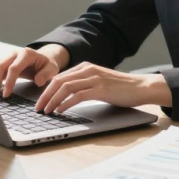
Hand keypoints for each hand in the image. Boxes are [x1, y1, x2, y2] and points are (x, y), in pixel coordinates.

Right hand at [0, 45, 65, 97]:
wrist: (42, 58)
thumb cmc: (46, 64)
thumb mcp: (52, 69)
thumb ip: (46, 74)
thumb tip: (38, 81)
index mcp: (26, 54)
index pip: (14, 68)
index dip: (9, 82)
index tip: (6, 94)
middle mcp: (14, 53)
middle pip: (0, 65)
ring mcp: (7, 56)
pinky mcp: (3, 61)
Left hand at [33, 62, 171, 113]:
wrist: (140, 87)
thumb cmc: (120, 88)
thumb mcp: (98, 82)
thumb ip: (83, 85)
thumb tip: (66, 96)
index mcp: (85, 67)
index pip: (60, 77)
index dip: (47, 90)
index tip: (40, 101)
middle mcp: (88, 70)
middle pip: (58, 81)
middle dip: (45, 95)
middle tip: (38, 108)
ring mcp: (94, 79)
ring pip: (65, 87)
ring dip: (53, 100)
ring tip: (47, 111)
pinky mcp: (100, 89)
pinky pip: (77, 96)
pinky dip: (66, 103)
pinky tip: (61, 111)